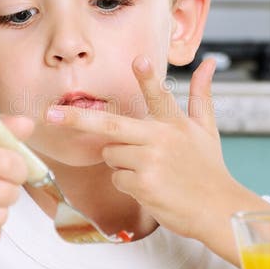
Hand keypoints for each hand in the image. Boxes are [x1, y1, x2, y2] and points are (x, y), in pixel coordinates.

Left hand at [46, 55, 229, 245]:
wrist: (219, 209)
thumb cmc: (209, 169)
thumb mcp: (207, 129)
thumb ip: (202, 95)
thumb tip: (207, 63)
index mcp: (175, 122)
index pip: (159, 95)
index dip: (148, 77)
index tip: (138, 60)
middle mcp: (162, 138)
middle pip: (110, 125)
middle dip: (77, 119)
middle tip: (51, 114)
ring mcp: (151, 161)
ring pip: (111, 154)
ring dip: (121, 163)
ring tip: (149, 170)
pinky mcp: (144, 184)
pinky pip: (117, 178)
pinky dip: (127, 184)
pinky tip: (149, 187)